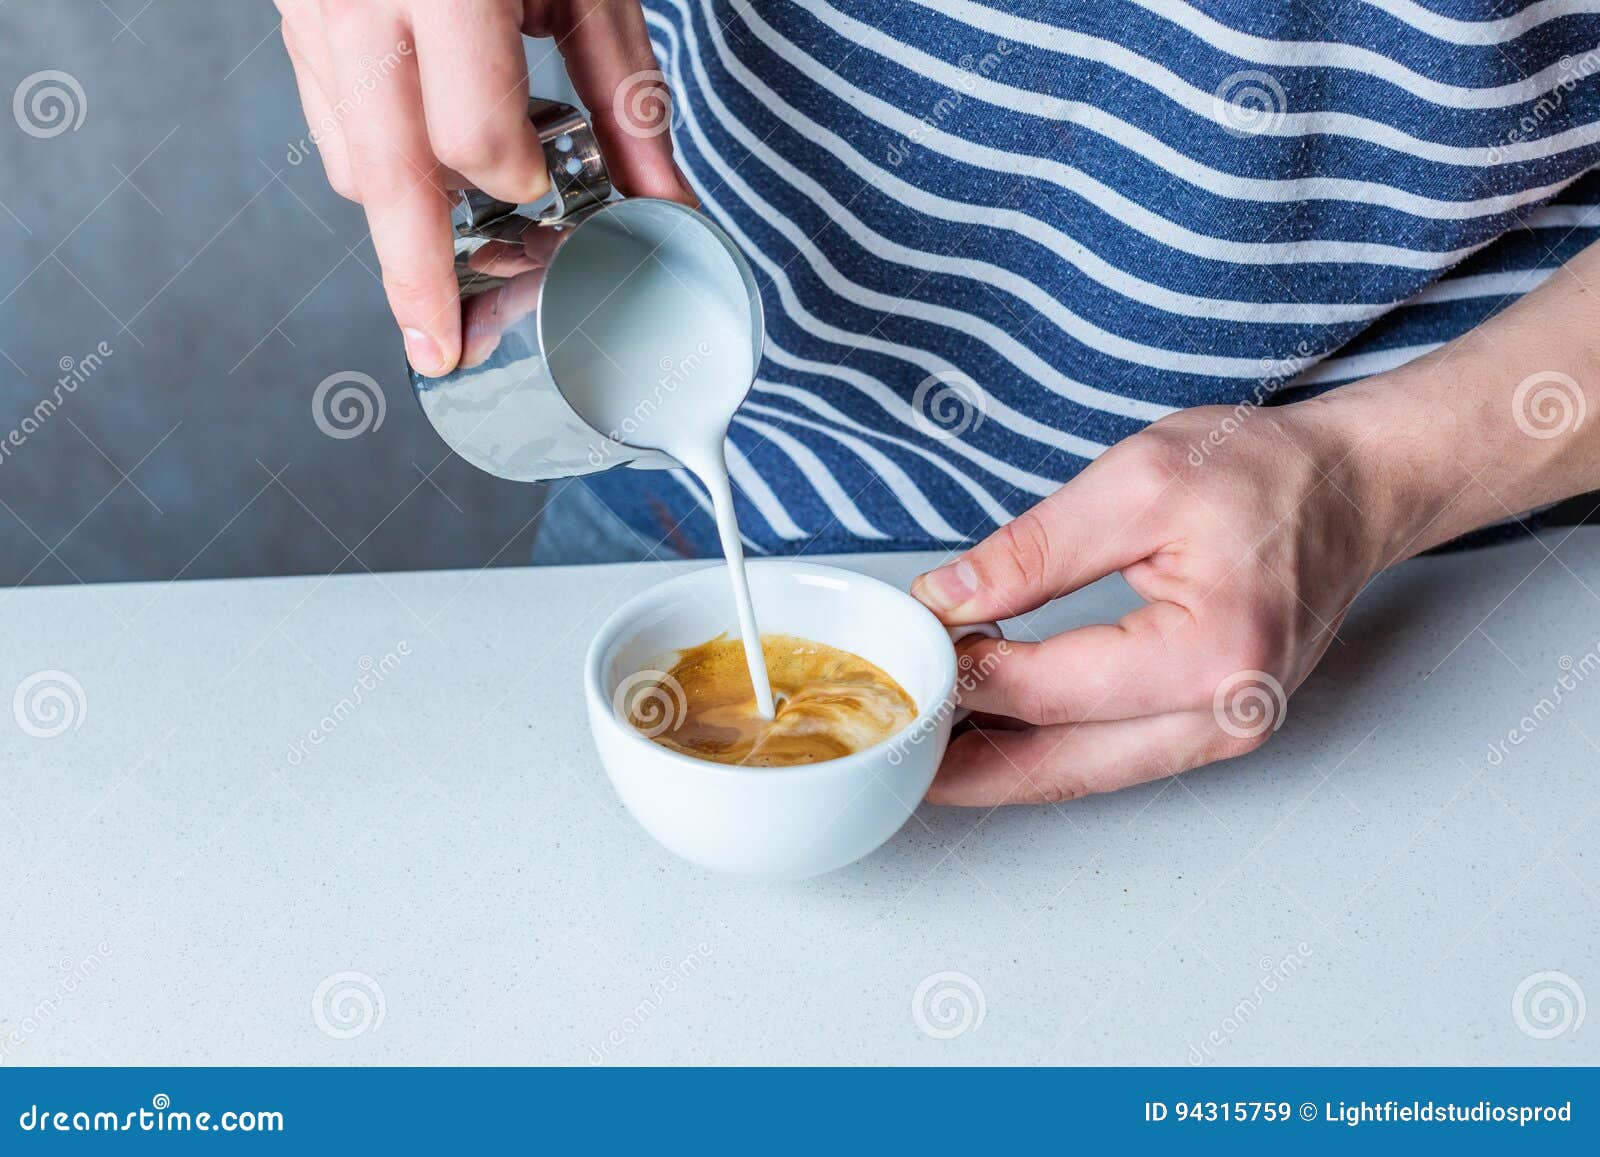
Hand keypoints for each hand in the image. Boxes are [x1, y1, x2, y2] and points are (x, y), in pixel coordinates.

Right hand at [276, 0, 692, 375]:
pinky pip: (326, 115)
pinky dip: (373, 161)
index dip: (519, 182)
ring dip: (399, 218)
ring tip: (441, 270)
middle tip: (441, 348)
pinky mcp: (292, 11)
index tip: (544, 191)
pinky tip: (417, 179)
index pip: (475, 139)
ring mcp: (312, 6)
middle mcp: (360, 1)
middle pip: (385, 179)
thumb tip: (671, 207)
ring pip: (346, 155)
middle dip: (417, 277)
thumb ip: (627, 98)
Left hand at [911, 398, 1392, 805]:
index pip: (1051, 688)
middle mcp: (1225, 718)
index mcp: (1212, 655)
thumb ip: (1034, 551)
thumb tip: (946, 601)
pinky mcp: (1214, 728)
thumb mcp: (1136, 483)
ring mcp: (1226, 734)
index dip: (965, 678)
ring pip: (1086, 776)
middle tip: (889, 765)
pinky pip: (1113, 757)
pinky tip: (994, 738)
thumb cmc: (1264, 475)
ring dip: (1002, 770)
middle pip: (1064, 767)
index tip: (906, 657)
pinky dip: (1048, 752)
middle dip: (968, 770)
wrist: (1352, 489)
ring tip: (924, 759)